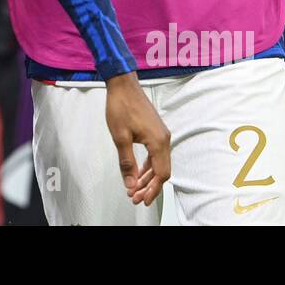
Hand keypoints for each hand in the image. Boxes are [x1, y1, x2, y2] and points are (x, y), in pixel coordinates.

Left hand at [105, 73, 170, 205]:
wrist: (124, 84)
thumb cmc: (121, 107)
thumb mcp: (120, 137)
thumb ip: (127, 162)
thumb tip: (131, 184)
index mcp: (158, 142)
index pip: (161, 174)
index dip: (152, 190)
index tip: (140, 200)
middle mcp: (164, 139)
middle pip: (162, 170)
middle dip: (149, 186)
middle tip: (134, 197)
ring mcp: (161, 134)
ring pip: (160, 162)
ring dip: (148, 176)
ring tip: (134, 187)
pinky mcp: (156, 131)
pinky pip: (156, 153)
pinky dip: (148, 165)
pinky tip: (139, 171)